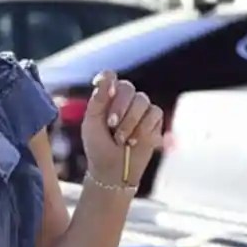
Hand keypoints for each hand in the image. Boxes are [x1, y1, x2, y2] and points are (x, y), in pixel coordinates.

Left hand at [80, 70, 163, 187]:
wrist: (112, 169)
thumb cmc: (98, 146)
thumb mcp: (91, 123)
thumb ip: (98, 100)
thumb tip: (106, 78)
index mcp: (106, 97)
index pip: (109, 77)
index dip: (108, 79)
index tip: (106, 93)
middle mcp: (124, 99)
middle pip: (127, 88)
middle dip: (119, 107)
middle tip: (111, 125)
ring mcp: (141, 108)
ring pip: (142, 101)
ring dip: (130, 122)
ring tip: (121, 140)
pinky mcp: (155, 120)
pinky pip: (154, 114)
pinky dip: (143, 128)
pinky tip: (134, 141)